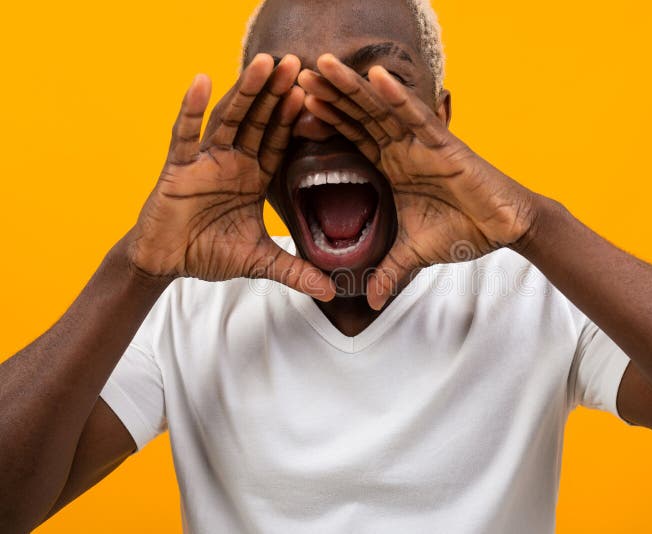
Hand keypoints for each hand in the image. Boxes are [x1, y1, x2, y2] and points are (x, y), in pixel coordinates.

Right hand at [128, 54, 334, 300]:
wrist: (167, 263)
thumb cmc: (209, 252)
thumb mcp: (259, 261)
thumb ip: (294, 272)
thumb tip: (332, 292)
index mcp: (254, 176)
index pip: (280, 141)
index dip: (295, 119)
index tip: (316, 95)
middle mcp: (233, 161)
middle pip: (258, 120)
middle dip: (276, 93)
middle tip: (297, 63)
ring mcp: (205, 160)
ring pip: (228, 119)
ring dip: (244, 91)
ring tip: (263, 63)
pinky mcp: (178, 166)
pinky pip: (184, 134)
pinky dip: (191, 109)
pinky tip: (201, 80)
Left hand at [298, 55, 535, 308]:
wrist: (503, 229)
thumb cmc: (463, 231)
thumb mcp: (414, 254)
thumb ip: (389, 271)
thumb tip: (370, 302)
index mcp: (391, 165)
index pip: (352, 137)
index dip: (326, 121)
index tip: (294, 107)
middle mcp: (402, 147)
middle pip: (358, 115)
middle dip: (328, 95)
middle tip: (293, 73)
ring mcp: (421, 142)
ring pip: (379, 109)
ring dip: (350, 87)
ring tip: (321, 64)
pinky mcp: (443, 143)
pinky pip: (415, 116)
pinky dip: (395, 96)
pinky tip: (374, 77)